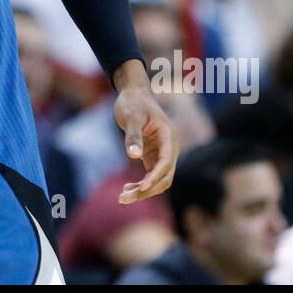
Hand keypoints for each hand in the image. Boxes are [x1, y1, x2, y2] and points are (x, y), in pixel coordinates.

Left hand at [112, 59, 176, 204]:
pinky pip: (150, 176)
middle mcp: (169, 147)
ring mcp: (162, 153)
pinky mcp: (153, 156)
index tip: (142, 187)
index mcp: (168, 136)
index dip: (155, 176)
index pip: (166, 162)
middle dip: (147, 190)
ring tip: (122, 198)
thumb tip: (134, 156)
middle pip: (164, 177)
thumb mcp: (131, 116)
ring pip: (158, 180)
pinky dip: (140, 185)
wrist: (133, 93)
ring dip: (143, 191)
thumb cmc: (133, 102)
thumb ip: (133, 135)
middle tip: (124, 198)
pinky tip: (126, 190)